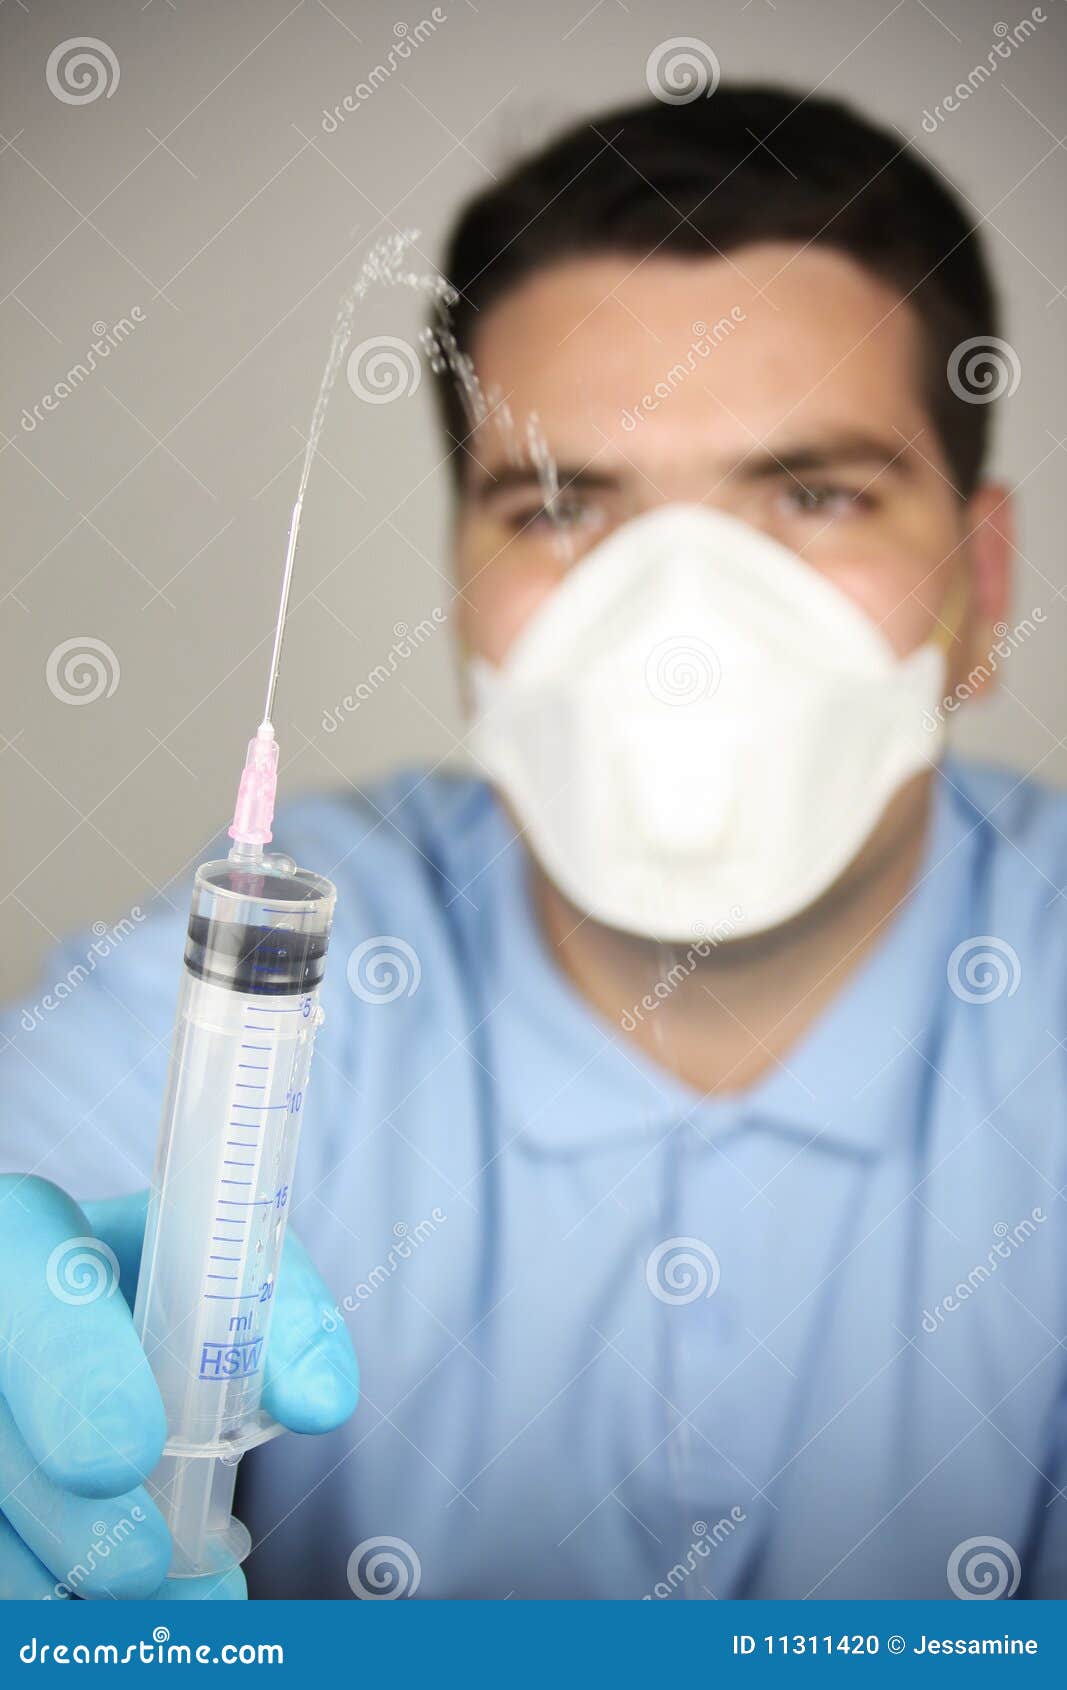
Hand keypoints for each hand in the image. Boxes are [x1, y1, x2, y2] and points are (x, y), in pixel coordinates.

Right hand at [0, 1176, 357, 1599]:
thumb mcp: (233, 1268)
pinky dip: (46, 1600)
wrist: (116, 1333)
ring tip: (155, 1604)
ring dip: (59, 1575)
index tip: (133, 1454)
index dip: (71, 1369)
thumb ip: (282, 1317)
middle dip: (64, 1513)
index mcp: (33, 1236)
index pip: (30, 1282)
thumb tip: (320, 1403)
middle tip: (145, 1567)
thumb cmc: (176, 1292)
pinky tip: (112, 1622)